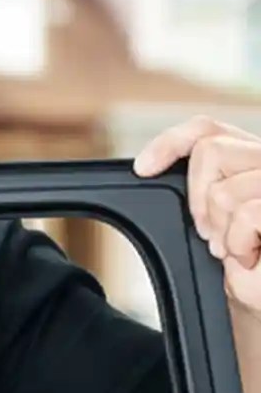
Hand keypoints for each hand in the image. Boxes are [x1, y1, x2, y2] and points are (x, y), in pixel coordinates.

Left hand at [134, 116, 260, 315]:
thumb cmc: (249, 263)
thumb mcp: (215, 220)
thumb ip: (200, 188)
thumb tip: (148, 168)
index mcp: (251, 159)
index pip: (207, 129)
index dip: (170, 142)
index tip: (143, 168)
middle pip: (211, 152)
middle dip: (197, 200)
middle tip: (209, 233)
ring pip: (225, 188)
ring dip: (222, 230)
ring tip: (235, 248)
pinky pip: (248, 213)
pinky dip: (239, 243)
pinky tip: (250, 256)